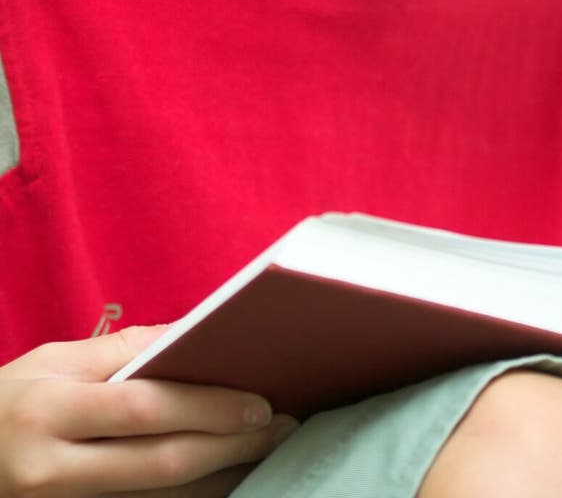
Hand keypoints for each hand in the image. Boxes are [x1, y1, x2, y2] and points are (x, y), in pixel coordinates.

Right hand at [0, 327, 297, 496]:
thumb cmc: (5, 403)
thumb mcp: (49, 364)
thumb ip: (117, 354)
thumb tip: (188, 333)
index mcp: (48, 413)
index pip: (144, 409)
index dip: (207, 407)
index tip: (259, 403)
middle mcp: (52, 470)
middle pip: (160, 464)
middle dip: (230, 447)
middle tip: (280, 428)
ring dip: (219, 479)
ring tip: (265, 454)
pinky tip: (221, 482)